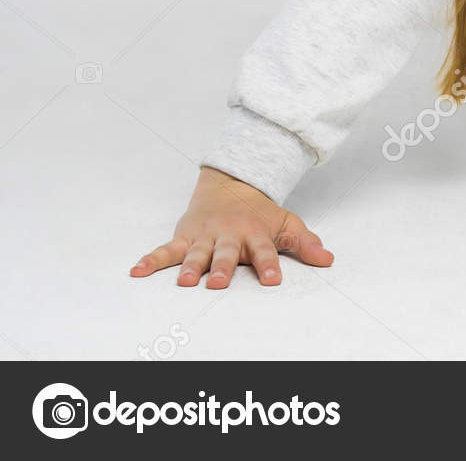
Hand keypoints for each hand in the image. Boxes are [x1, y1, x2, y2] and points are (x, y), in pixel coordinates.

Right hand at [129, 166, 333, 287]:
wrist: (231, 183)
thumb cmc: (259, 212)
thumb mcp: (286, 224)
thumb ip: (305, 244)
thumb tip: (328, 259)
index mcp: (255, 233)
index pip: (265, 251)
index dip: (269, 265)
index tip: (273, 281)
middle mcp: (228, 235)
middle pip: (226, 253)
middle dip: (224, 268)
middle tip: (221, 283)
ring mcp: (204, 236)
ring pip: (196, 253)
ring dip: (191, 266)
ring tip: (186, 282)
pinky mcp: (184, 236)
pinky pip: (165, 250)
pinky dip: (151, 260)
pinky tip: (137, 271)